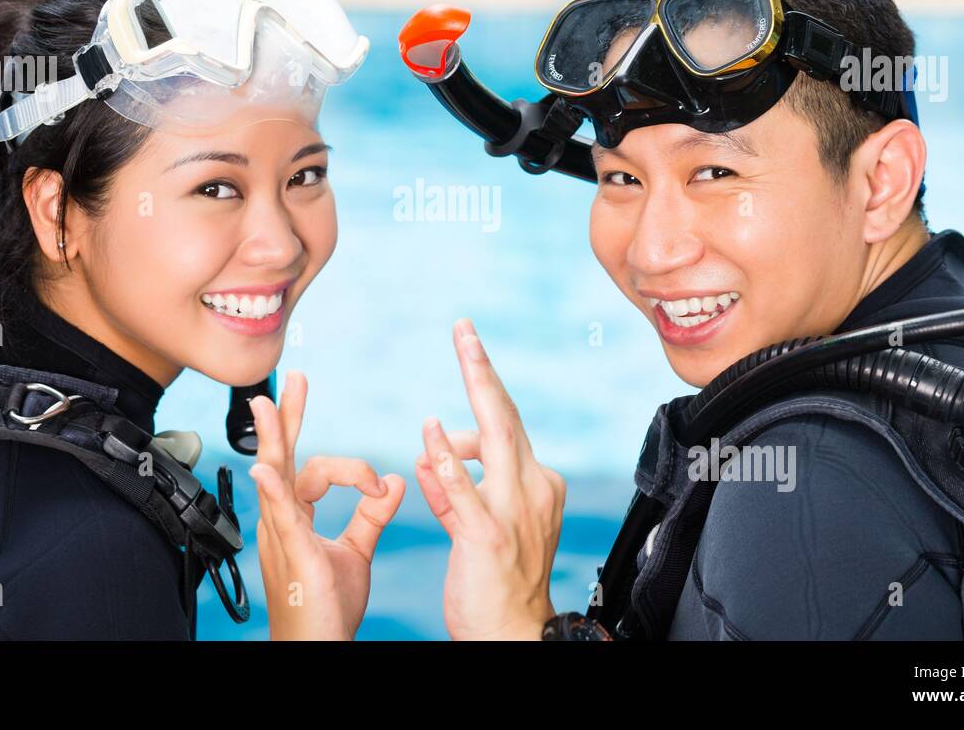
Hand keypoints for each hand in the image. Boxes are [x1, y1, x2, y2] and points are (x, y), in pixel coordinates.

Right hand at [248, 371, 405, 639]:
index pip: (312, 471)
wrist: (316, 648)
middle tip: (293, 380)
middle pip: (282, 457)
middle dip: (287, 418)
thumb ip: (371, 516)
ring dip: (271, 439)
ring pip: (275, 477)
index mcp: (297, 519)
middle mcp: (283, 522)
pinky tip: (265, 470)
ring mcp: (282, 537)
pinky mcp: (292, 555)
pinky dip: (273, 491)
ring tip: (267, 405)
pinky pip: (281, 517)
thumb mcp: (355, 552)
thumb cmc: (327, 610)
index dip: (348, 468)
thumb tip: (392, 481)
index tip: (378, 482)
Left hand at [415, 319, 563, 639]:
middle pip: (505, 416)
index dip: (484, 385)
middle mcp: (532, 488)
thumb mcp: (476, 525)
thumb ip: (453, 488)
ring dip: (477, 386)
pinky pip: (466, 489)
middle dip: (482, 368)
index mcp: (534, 483)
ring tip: (463, 347)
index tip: (468, 347)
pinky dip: (448, 457)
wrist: (514, 634)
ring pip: (496, 437)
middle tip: (464, 328)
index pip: (504, 427)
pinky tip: (430, 431)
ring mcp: (514, 511)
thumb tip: (428, 454)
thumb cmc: (497, 582)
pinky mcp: (489, 536)